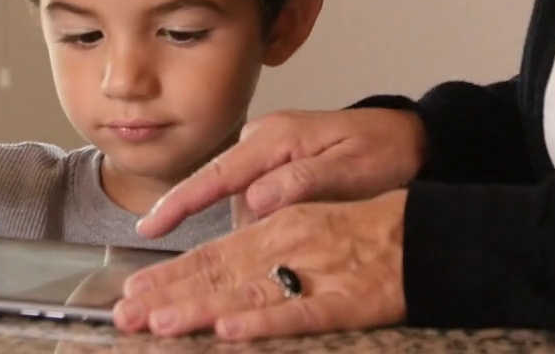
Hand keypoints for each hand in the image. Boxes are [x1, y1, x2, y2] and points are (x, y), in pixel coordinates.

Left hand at [115, 190, 407, 339]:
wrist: (430, 233)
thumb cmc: (370, 232)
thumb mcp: (311, 227)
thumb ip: (268, 246)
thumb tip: (224, 277)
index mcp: (279, 226)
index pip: (213, 254)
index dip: (170, 277)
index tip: (132, 295)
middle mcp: (288, 244)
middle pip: (218, 273)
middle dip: (168, 296)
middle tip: (125, 317)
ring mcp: (314, 272)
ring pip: (246, 292)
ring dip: (200, 308)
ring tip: (161, 323)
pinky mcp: (343, 300)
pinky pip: (297, 313)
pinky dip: (263, 321)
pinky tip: (231, 329)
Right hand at [136, 108, 425, 238]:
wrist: (407, 136)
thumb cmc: (383, 153)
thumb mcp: (351, 170)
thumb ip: (303, 182)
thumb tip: (256, 199)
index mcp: (277, 136)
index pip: (219, 172)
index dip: (181, 201)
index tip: (150, 226)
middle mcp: (263, 137)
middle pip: (219, 187)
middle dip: (195, 221)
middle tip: (193, 264)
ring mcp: (267, 147)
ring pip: (237, 197)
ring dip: (243, 226)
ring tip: (265, 247)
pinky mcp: (274, 159)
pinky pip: (250, 193)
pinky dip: (255, 217)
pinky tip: (272, 234)